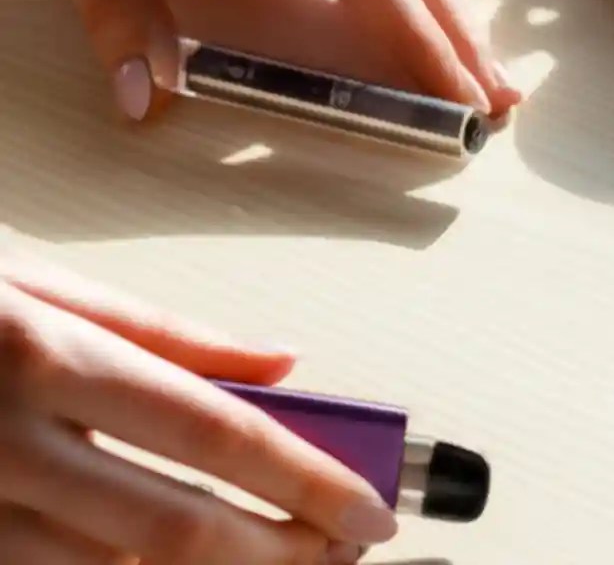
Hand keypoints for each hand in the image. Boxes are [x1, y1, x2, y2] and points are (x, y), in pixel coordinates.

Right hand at [0, 243, 396, 563]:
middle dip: (279, 552)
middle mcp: (7, 440)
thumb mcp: (45, 281)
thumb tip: (281, 363)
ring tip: (283, 559)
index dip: (307, 481)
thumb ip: (171, 335)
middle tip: (343, 551)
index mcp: (49, 354)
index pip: (216, 434)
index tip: (371, 511)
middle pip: (178, 527)